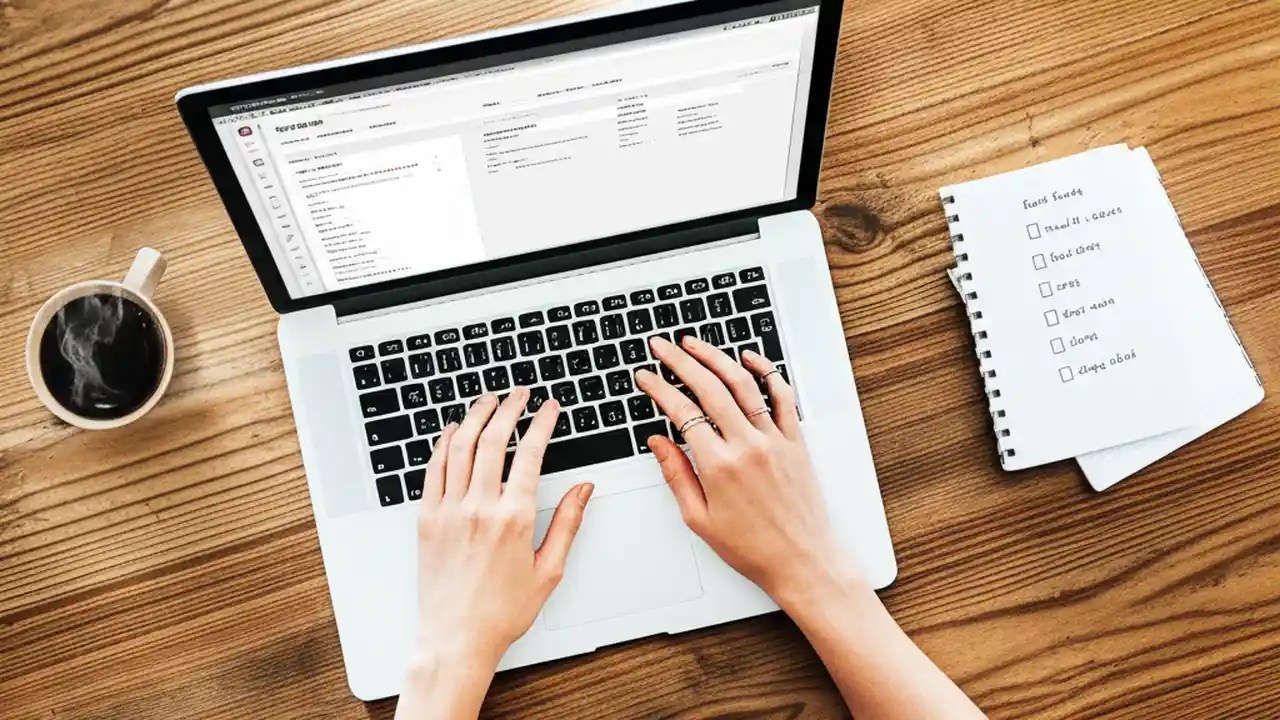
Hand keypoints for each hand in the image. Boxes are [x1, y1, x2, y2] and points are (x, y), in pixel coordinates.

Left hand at [397, 390, 592, 719]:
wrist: (455, 638)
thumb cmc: (501, 612)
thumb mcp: (549, 570)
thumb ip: (568, 523)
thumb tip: (584, 489)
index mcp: (514, 518)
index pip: (530, 453)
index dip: (542, 423)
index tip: (549, 408)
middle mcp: (479, 508)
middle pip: (493, 439)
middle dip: (509, 407)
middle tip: (519, 394)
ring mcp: (449, 511)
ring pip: (460, 446)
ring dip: (476, 416)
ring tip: (487, 400)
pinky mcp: (426, 519)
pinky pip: (433, 469)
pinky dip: (443, 443)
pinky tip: (452, 431)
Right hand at [635, 336, 859, 600]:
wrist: (803, 561)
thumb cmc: (753, 548)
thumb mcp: (699, 519)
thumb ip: (676, 475)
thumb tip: (658, 442)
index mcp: (719, 466)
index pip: (681, 412)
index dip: (658, 387)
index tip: (645, 376)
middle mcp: (748, 445)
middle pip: (709, 387)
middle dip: (680, 360)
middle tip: (662, 347)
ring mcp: (775, 439)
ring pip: (743, 383)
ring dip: (716, 357)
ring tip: (695, 344)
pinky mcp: (795, 441)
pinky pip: (781, 395)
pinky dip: (766, 371)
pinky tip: (749, 358)